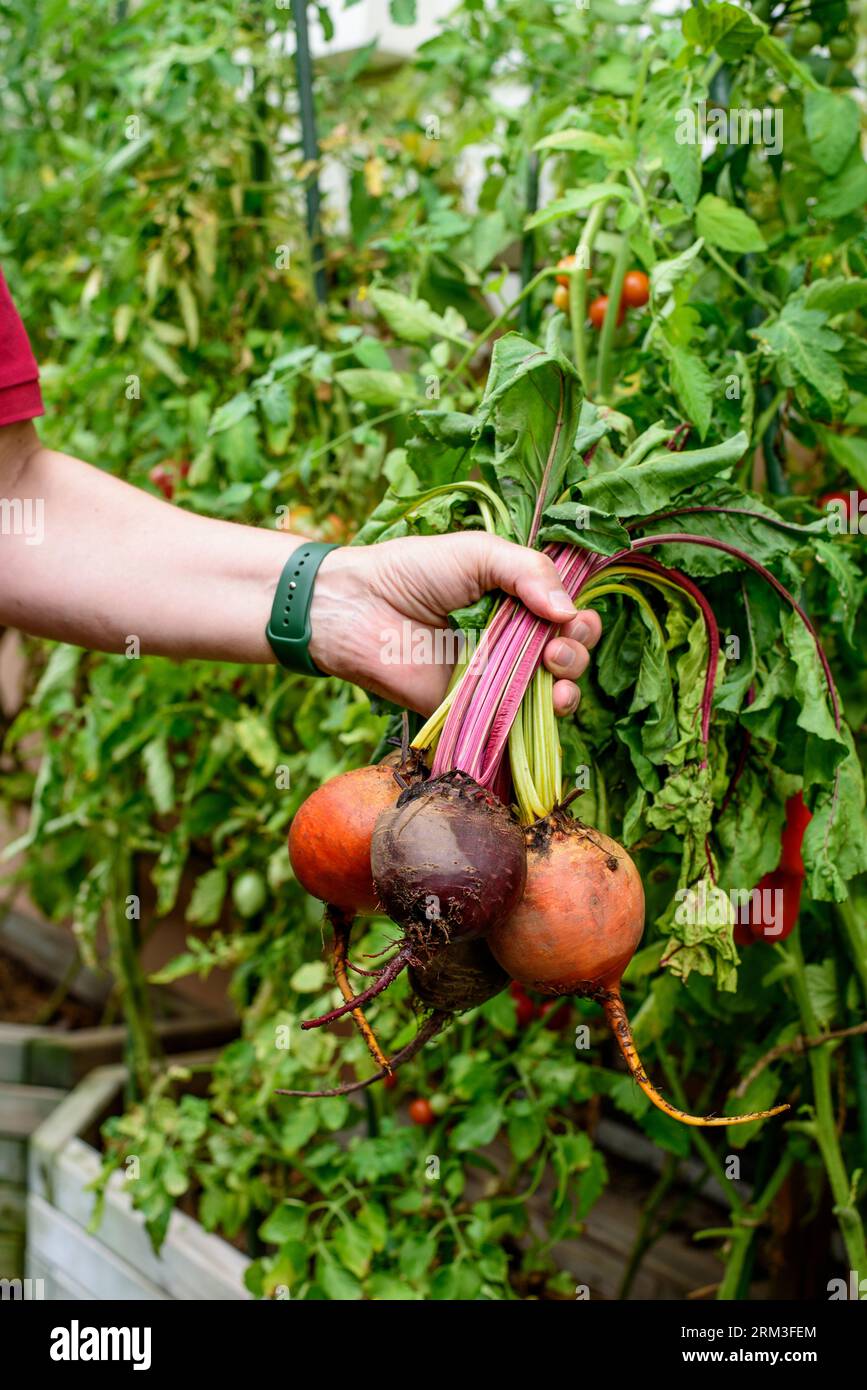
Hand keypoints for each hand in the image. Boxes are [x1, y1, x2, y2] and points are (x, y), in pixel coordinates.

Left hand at [308, 533, 600, 715]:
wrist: (360, 608)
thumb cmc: (413, 571)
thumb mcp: (479, 553)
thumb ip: (529, 571)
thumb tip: (569, 612)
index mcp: (517, 602)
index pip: (568, 618)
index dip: (580, 620)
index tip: (570, 618)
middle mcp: (512, 643)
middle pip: (570, 655)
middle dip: (577, 651)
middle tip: (555, 647)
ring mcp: (496, 680)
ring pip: (554, 692)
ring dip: (569, 683)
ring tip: (553, 667)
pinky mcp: (476, 712)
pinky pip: (519, 723)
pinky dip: (543, 717)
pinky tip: (550, 700)